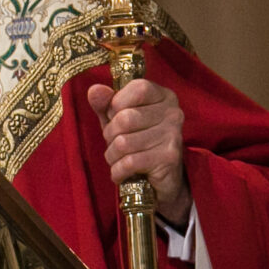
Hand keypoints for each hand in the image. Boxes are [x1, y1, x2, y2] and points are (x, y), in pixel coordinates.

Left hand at [87, 77, 191, 224]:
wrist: (160, 180)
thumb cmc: (136, 142)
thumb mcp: (116, 119)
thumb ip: (104, 103)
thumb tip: (95, 90)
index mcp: (164, 96)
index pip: (138, 88)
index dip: (116, 103)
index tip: (114, 116)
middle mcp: (173, 113)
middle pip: (126, 118)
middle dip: (110, 134)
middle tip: (116, 142)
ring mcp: (173, 136)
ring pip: (124, 143)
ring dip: (112, 155)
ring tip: (119, 158)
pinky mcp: (169, 159)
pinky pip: (129, 162)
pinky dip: (117, 171)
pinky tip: (121, 172)